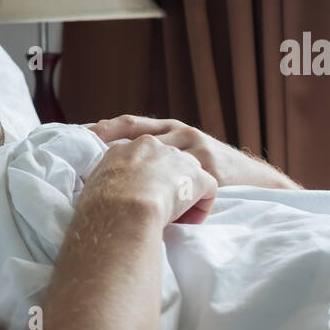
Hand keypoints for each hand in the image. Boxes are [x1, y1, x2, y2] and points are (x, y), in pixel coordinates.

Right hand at [85, 134, 217, 225]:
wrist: (122, 208)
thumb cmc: (99, 205)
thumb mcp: (92, 186)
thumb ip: (102, 183)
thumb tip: (99, 197)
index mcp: (125, 147)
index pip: (141, 157)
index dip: (143, 177)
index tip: (138, 196)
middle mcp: (154, 145)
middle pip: (168, 161)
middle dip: (166, 183)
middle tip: (156, 207)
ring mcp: (178, 158)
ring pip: (189, 174)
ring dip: (184, 194)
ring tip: (173, 217)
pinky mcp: (199, 177)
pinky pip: (208, 191)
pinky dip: (200, 208)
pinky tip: (187, 222)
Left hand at [89, 115, 299, 189]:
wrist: (254, 181)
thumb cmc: (208, 171)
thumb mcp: (180, 155)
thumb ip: (154, 157)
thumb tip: (110, 169)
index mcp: (170, 129)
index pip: (129, 123)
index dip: (102, 129)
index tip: (76, 137)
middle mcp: (181, 134)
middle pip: (136, 134)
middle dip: (106, 144)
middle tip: (80, 157)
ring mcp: (196, 151)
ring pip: (156, 160)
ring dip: (131, 175)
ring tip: (107, 190)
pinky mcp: (210, 171)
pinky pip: (180, 184)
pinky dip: (159, 197)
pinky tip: (143, 206)